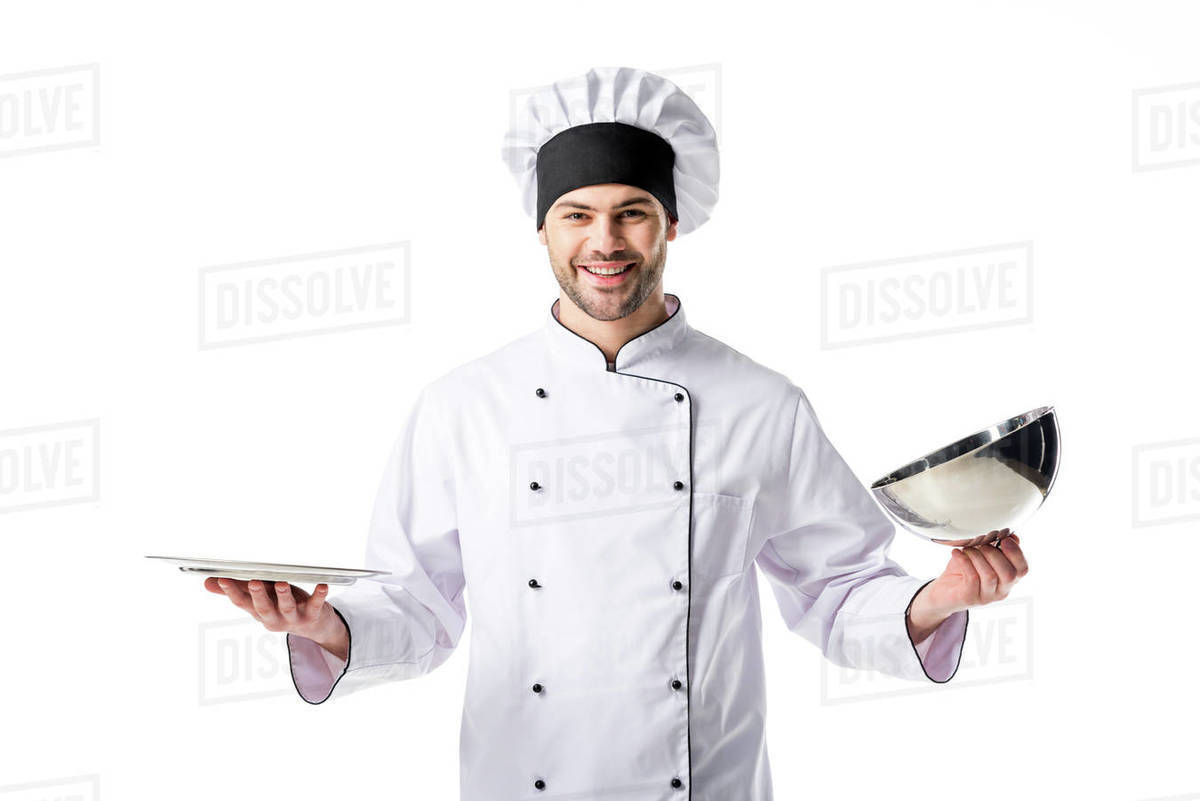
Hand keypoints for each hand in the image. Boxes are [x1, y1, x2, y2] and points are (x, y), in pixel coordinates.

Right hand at [203, 577, 348, 659]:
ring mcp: (293, 618)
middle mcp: (274, 618)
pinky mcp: (312, 615)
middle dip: (258, 596)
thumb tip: (208, 583)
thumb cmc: (283, 606)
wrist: (314, 626)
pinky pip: (315, 605)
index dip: (232, 592)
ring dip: (284, 596)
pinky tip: (321, 586)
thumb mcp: (259, 598)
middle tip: (254, 582)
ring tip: (282, 584)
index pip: (242, 603)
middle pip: (263, 608)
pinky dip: (318, 596)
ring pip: (287, 608)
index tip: (223, 579)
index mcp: (259, 612)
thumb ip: (236, 591)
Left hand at [916, 529, 1028, 619]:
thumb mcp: (982, 557)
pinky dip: (964, 561)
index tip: (1004, 539)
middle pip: (1009, 574)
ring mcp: (986, 597)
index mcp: (1007, 581)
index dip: (1016, 553)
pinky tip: (956, 553)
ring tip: (967, 548)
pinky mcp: (969, 598)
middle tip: (980, 544)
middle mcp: (1000, 591)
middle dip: (995, 553)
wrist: (942, 592)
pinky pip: (972, 578)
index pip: (1022, 569)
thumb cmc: (963, 572)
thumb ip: (997, 548)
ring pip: (990, 575)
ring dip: (978, 556)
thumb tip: (1012, 535)